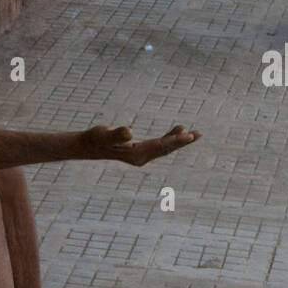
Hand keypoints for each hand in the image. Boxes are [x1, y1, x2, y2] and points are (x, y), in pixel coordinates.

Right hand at [85, 124, 200, 165]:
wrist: (89, 145)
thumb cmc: (96, 138)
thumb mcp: (104, 134)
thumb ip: (116, 134)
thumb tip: (129, 132)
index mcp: (136, 154)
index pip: (159, 147)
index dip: (174, 141)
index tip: (188, 136)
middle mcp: (141, 158)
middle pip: (166, 149)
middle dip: (182, 142)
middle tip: (198, 135)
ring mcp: (141, 156)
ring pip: (165, 148)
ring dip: (179, 141)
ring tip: (195, 134)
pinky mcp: (140, 151)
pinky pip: (159, 145)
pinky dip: (169, 138)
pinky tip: (178, 129)